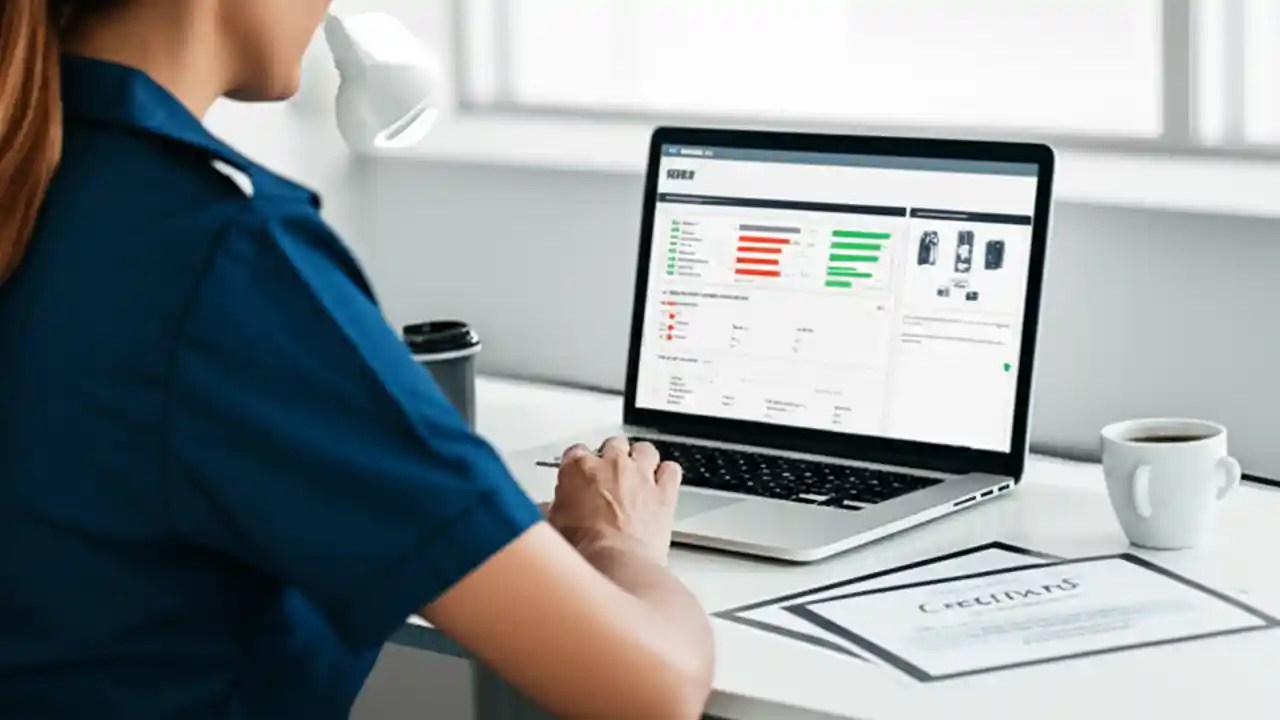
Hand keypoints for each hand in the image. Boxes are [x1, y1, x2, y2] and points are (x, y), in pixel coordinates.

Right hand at [544, 437, 682, 563]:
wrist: (616, 564)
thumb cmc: (586, 548)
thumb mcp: (554, 527)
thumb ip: (551, 510)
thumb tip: (546, 511)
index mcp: (579, 468)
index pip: (576, 451)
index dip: (578, 464)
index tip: (579, 475)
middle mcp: (612, 464)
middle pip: (613, 445)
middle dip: (611, 458)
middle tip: (607, 476)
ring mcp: (640, 475)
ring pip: (644, 450)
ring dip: (640, 459)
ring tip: (636, 473)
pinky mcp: (664, 492)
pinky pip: (670, 469)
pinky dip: (666, 474)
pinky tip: (661, 482)